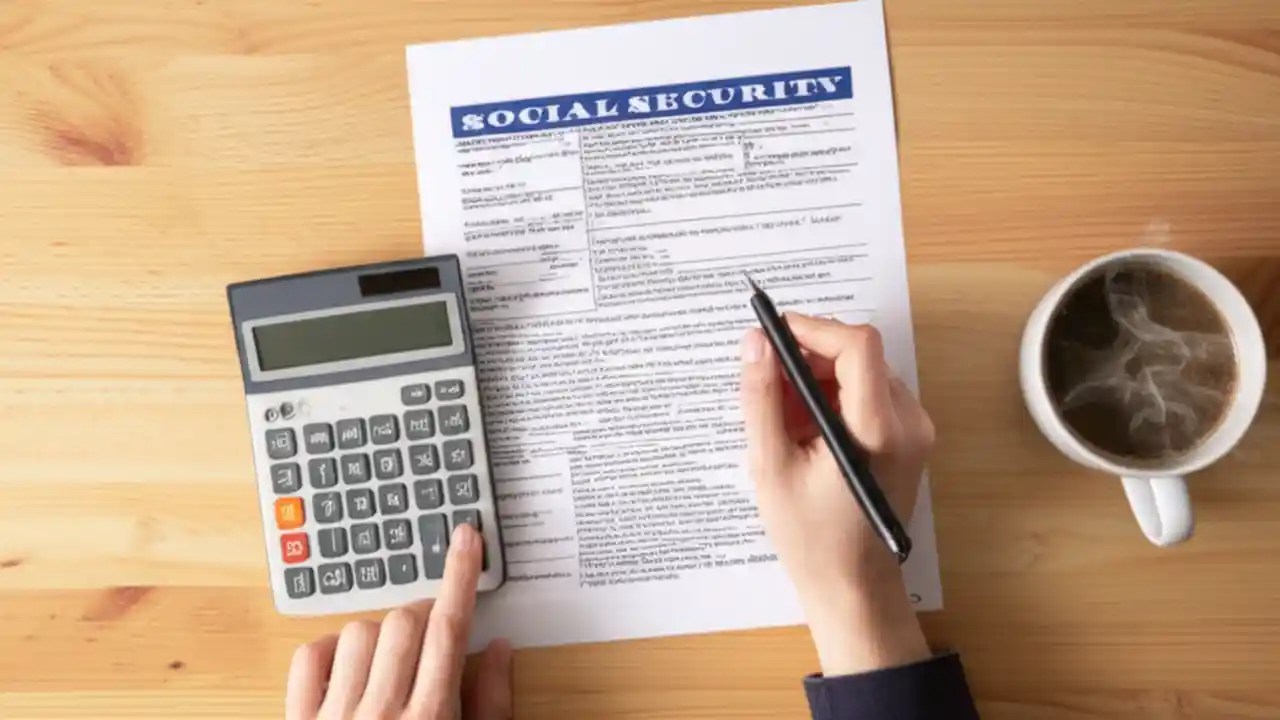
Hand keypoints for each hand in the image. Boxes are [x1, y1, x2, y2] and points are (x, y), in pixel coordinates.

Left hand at [286, 524, 512, 719]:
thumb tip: (500, 650)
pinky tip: (350, 668)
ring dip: (381, 634)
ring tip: (393, 661)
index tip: (466, 538)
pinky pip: (309, 659)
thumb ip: (493, 704)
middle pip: (405, 622)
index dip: (461, 574)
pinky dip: (331, 651)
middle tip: (434, 634)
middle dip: (424, 616)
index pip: (449, 627)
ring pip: (358, 632)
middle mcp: (382, 715)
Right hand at [739, 314, 934, 675]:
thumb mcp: (771, 465)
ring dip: (819, 379)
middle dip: (809, 357)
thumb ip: (762, 398)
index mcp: (878, 429)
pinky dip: (834, 398)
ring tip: (783, 418)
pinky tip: (805, 431)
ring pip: (863, 372)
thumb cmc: (810, 537)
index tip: (774, 334)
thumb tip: (755, 343)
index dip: (813, 328)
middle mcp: (908, 422)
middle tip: (768, 384)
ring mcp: (914, 431)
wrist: (853, 586)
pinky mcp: (909, 439)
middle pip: (860, 355)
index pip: (857, 345)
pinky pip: (869, 395)